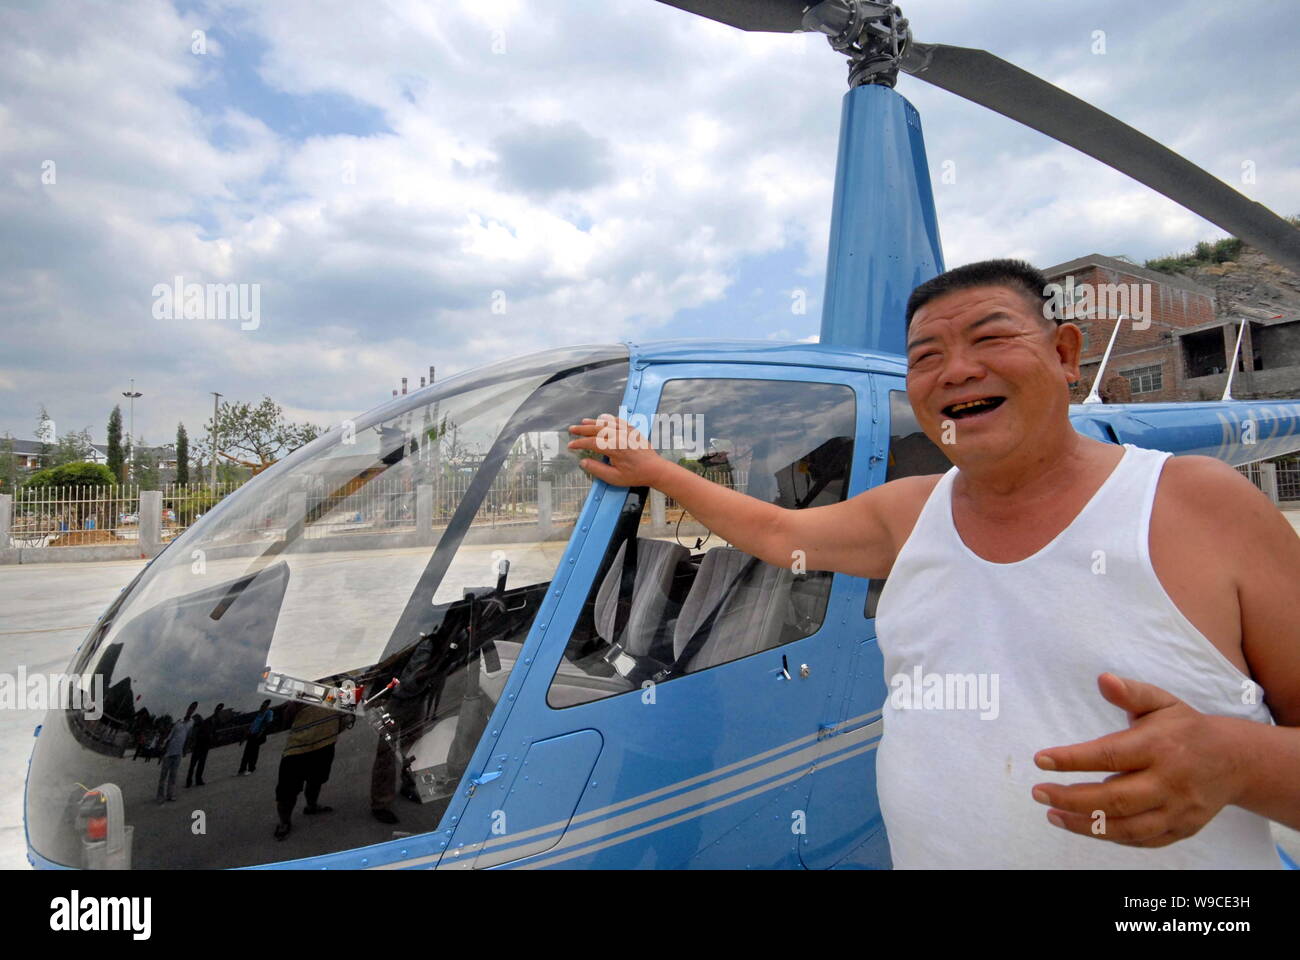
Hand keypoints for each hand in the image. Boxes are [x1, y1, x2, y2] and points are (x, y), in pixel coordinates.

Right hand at [567, 415, 664, 487]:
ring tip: (583, 422)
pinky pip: (619, 421)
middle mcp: (619, 436)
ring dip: (593, 422)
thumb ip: (597, 469)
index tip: (571, 445)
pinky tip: (603, 419)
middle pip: (596, 429)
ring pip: (606, 423)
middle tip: (571, 429)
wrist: (655, 469)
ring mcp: (627, 431)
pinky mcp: (633, 430)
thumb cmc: (635, 475)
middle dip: (582, 429)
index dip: (579, 443)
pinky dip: (609, 419)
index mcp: (614, 448)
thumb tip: (583, 462)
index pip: (591, 443)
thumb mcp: (614, 478)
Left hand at [1031, 672, 1244, 846]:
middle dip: (1071, 798)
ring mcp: (1177, 811)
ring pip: (1126, 827)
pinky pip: (1141, 841)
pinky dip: (1110, 837)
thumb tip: (1103, 679)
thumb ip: (1131, 693)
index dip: (1073, 759)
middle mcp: (1169, 782)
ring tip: (1053, 814)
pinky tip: (1084, 825)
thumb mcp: (1162, 702)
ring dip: (1085, 825)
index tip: (1041, 759)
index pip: (1109, 755)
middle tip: (1039, 793)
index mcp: (1159, 747)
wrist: (1235, 761)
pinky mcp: (1181, 830)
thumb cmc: (1186, 728)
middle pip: (1114, 798)